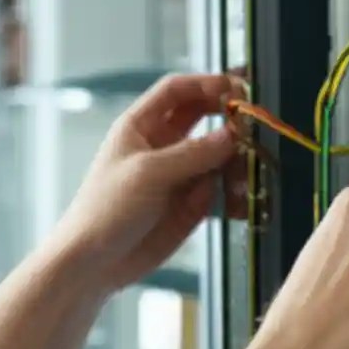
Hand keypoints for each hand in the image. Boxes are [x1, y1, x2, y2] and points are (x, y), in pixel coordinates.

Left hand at [51, 74, 247, 291]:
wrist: (94, 263)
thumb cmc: (107, 209)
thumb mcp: (149, 173)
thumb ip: (193, 152)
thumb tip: (234, 134)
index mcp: (140, 126)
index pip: (177, 90)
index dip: (207, 84)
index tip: (238, 91)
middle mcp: (161, 145)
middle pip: (203, 117)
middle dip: (229, 118)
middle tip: (254, 126)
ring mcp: (178, 174)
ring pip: (218, 154)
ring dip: (236, 159)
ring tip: (247, 172)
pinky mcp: (189, 203)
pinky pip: (220, 188)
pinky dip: (235, 191)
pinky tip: (242, 199)